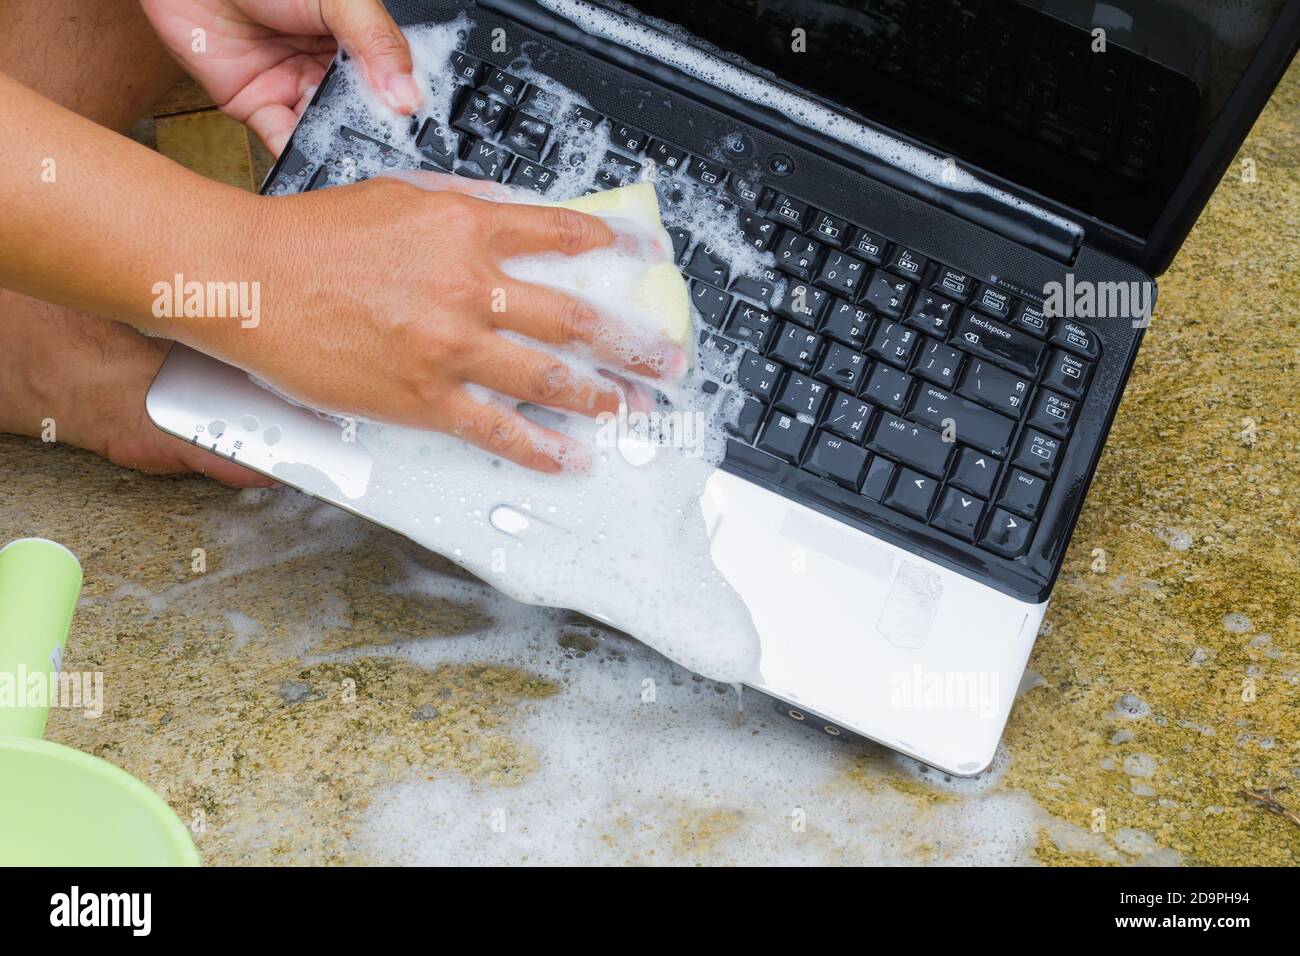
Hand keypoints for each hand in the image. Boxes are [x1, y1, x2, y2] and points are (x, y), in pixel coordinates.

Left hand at [139, 0, 421, 154]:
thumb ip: (377, 43)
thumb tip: (408, 96)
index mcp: (357, 39)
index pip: (392, 82)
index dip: (407, 109)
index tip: (423, 136)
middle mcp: (329, 66)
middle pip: (362, 114)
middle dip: (376, 139)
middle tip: (395, 163)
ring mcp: (295, 88)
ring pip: (326, 132)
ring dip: (341, 153)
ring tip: (361, 172)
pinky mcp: (258, 107)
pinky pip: (283, 141)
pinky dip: (299, 160)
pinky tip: (318, 169)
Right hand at [233, 174, 685, 472]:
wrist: (249, 279)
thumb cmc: (312, 237)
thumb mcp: (398, 196)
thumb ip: (464, 206)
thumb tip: (516, 214)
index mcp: (466, 228)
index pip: (562, 234)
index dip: (615, 245)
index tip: (645, 255)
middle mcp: (470, 287)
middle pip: (575, 317)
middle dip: (631, 342)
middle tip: (665, 358)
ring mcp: (451, 347)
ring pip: (549, 377)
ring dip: (601, 396)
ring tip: (632, 408)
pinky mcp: (424, 398)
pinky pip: (498, 430)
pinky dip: (541, 448)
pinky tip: (571, 458)